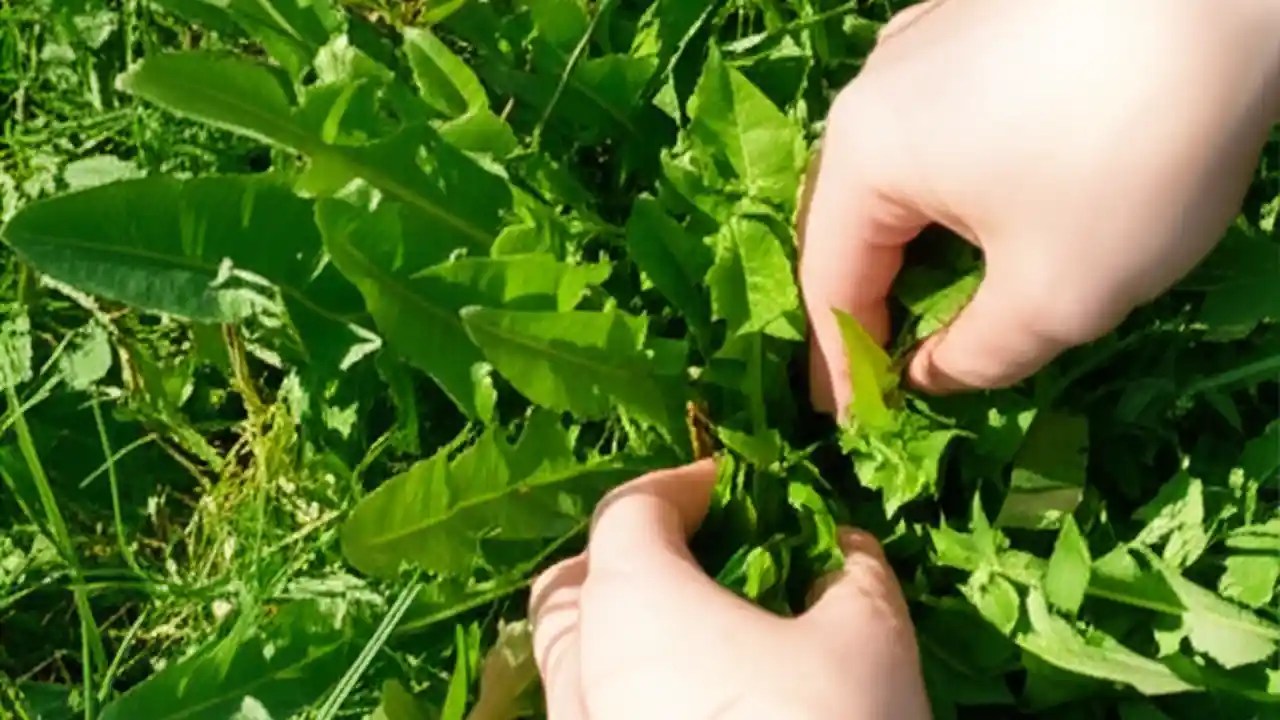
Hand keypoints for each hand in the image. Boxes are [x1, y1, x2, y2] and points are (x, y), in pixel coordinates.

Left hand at [528, 459, 930, 719]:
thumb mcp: (868, 642)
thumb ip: (855, 575)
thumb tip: (847, 547)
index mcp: (632, 601)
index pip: (629, 511)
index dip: (682, 486)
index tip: (735, 488)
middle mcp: (582, 668)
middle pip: (570, 586)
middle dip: (623, 556)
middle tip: (692, 556)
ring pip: (569, 660)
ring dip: (616, 627)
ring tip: (694, 633)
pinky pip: (589, 715)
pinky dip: (622, 688)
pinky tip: (690, 704)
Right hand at [800, 0, 1279, 413]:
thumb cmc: (1127, 152)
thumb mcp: (1057, 294)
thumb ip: (978, 357)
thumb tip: (932, 372)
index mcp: (865, 155)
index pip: (830, 284)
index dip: (844, 367)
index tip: (858, 428)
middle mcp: (877, 88)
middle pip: (850, 221)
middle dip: (866, 302)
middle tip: (879, 370)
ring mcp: (929, 41)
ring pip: (896, 167)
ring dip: (910, 242)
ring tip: (927, 298)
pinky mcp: (985, 17)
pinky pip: (942, 125)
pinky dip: (951, 186)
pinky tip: (986, 205)